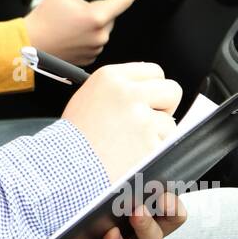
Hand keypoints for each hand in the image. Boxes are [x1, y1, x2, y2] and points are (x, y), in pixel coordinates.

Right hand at [23, 0, 148, 65]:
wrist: (30, 44)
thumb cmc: (43, 19)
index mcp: (97, 16)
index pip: (124, 0)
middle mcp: (100, 34)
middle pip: (110, 15)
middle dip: (99, 8)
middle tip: (77, 9)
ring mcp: (96, 48)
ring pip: (103, 29)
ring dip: (94, 23)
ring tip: (72, 24)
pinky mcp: (91, 58)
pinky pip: (96, 43)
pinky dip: (88, 37)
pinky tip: (72, 34)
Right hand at [61, 60, 181, 187]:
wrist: (65, 167)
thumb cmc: (73, 137)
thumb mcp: (88, 97)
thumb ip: (118, 89)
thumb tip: (146, 90)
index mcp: (111, 77)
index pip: (154, 71)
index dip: (154, 88)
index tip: (148, 100)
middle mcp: (128, 93)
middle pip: (171, 90)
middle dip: (165, 107)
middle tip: (149, 121)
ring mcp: (141, 118)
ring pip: (170, 123)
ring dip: (157, 135)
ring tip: (131, 144)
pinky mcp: (150, 143)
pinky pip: (165, 146)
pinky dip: (154, 153)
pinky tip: (133, 156)